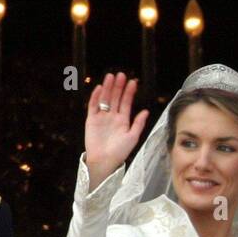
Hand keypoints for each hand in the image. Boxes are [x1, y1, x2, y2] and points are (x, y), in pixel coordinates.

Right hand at [84, 72, 148, 187]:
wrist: (104, 161)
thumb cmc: (120, 152)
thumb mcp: (133, 137)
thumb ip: (138, 124)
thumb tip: (146, 111)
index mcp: (123, 120)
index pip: (126, 103)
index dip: (129, 92)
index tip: (133, 82)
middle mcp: (112, 117)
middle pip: (115, 98)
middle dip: (118, 87)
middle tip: (121, 75)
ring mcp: (102, 117)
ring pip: (105, 99)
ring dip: (107, 88)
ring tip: (110, 77)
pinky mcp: (91, 120)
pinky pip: (93, 106)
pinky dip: (95, 97)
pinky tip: (99, 88)